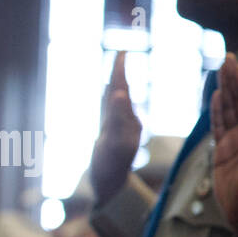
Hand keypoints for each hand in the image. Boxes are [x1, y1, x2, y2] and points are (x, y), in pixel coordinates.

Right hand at [90, 52, 140, 203]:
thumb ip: (116, 119)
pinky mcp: (110, 134)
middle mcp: (125, 121)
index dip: (120, 70)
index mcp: (128, 119)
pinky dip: (110, 97)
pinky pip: (110, 110)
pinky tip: (111, 91)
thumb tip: (120, 94)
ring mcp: (117, 127)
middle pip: (121, 90)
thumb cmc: (112, 167)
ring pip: (116, 99)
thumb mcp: (114, 143)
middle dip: (120, 71)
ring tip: (118, 64)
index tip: (122, 51)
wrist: (110, 186)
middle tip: (121, 50)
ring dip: (117, 81)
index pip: (122, 88)